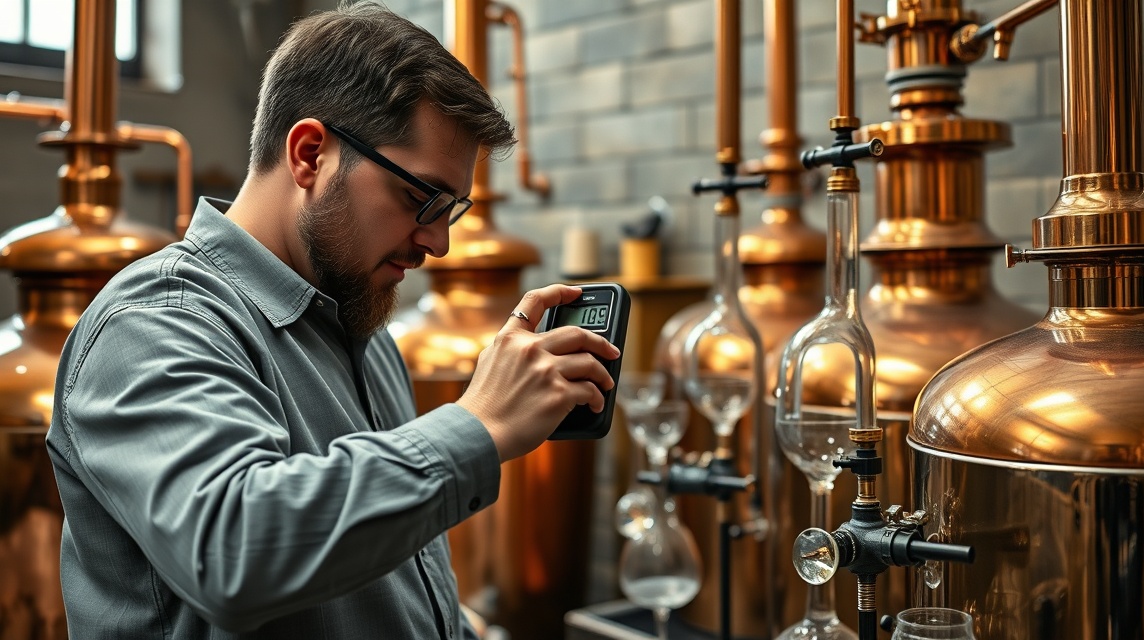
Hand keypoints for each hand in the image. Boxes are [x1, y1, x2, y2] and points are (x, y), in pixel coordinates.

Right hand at [456, 284, 620, 461]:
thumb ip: (511, 351)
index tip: (576, 293)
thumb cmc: (483, 407)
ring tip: (606, 383)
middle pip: (578, 334)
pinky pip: (590, 390)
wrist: (478, 434)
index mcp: (510, 339)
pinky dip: (597, 398)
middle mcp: (530, 349)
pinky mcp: (558, 394)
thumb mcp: (489, 364)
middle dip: (601, 342)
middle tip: (611, 351)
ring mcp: (546, 371)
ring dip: (603, 375)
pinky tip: (595, 404)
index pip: (535, 301)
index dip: (559, 292)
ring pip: (590, 362)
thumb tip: (536, 348)